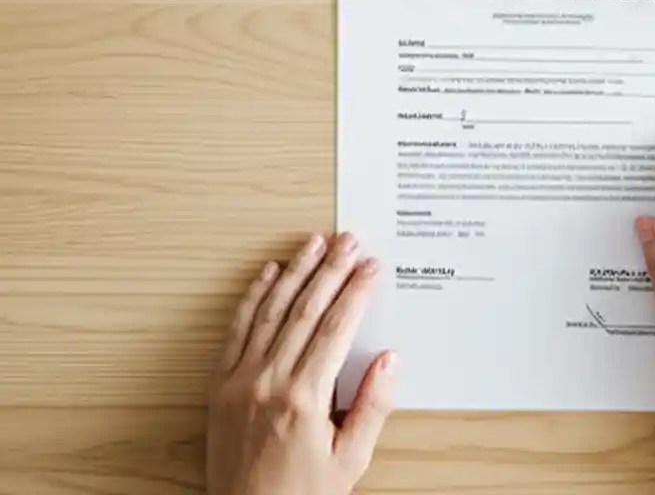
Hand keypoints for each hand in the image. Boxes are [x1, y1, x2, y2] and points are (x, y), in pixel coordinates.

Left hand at [207, 233, 395, 494]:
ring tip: (313, 244)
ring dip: (295, 272)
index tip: (371, 268)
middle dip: (331, 270)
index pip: (336, 328)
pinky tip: (267, 275)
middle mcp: (267, 383)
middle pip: (305, 310)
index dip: (356, 292)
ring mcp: (239, 382)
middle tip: (349, 241)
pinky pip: (235, 330)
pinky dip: (252, 298)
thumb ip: (373, 406)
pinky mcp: (218, 387)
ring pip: (270, 312)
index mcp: (304, 398)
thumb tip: (390, 360)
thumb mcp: (350, 459)